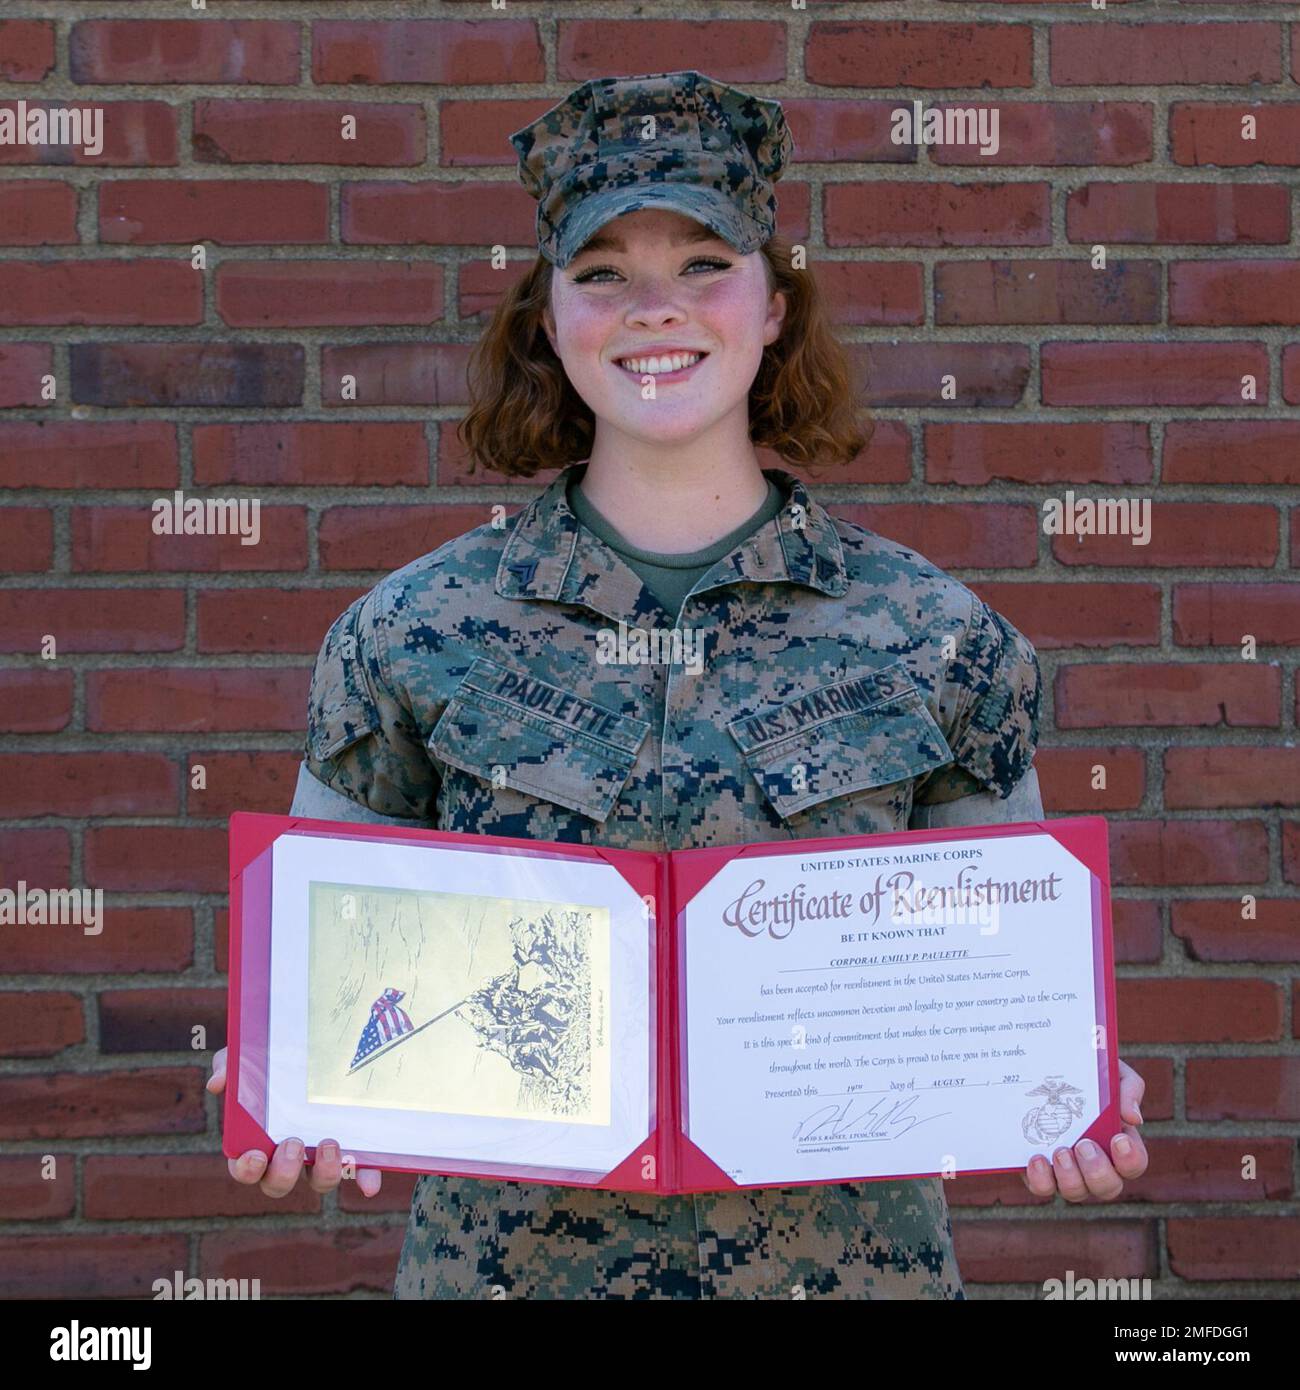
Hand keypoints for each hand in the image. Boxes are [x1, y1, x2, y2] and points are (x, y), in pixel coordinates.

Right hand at [207, 1045, 382, 1198]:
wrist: (318, 1046)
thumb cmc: (273, 1060)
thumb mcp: (248, 1056)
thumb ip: (228, 1064)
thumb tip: (219, 1082)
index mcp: (257, 1140)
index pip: (245, 1168)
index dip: (246, 1169)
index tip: (255, 1155)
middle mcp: (287, 1156)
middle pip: (279, 1183)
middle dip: (283, 1172)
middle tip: (292, 1143)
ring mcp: (318, 1154)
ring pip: (318, 1181)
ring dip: (323, 1173)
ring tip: (329, 1143)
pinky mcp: (350, 1148)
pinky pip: (357, 1171)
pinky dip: (363, 1179)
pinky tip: (369, 1184)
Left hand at [1023, 1057, 1147, 1201]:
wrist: (1047, 1062)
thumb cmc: (1087, 1072)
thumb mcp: (1112, 1070)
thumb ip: (1129, 1088)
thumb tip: (1132, 1118)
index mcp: (1119, 1144)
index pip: (1134, 1163)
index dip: (1131, 1159)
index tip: (1119, 1139)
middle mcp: (1096, 1165)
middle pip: (1108, 1187)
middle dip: (1098, 1171)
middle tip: (1084, 1145)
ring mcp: (1068, 1171)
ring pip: (1075, 1192)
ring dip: (1070, 1177)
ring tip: (1060, 1151)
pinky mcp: (1040, 1169)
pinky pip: (1043, 1187)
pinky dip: (1041, 1179)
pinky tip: (1036, 1159)